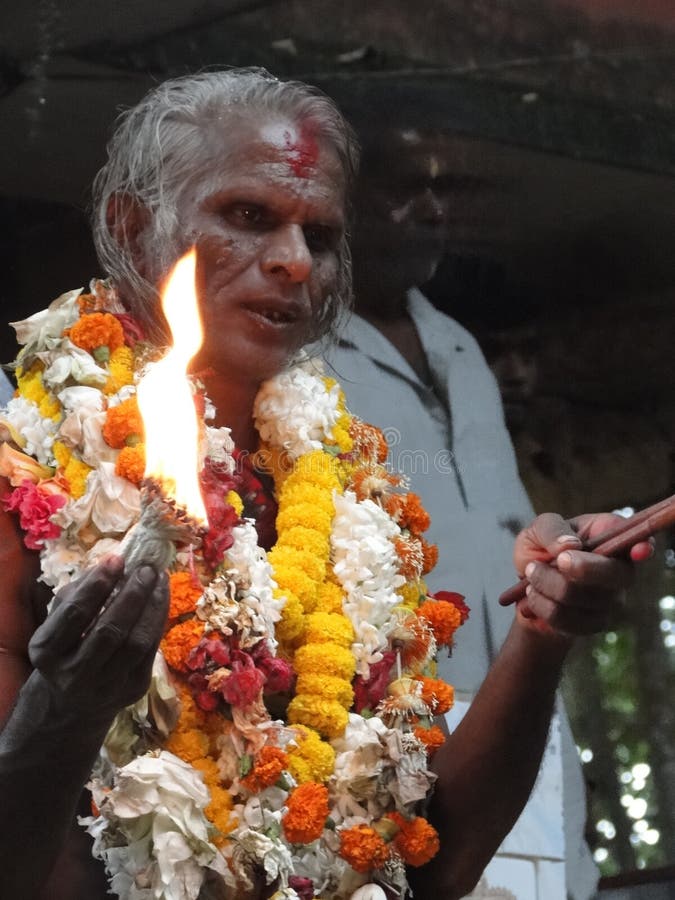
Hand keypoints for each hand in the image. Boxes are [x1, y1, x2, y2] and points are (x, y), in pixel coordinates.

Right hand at [28, 556, 168, 720]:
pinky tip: (161, 598)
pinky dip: (159, 619)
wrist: (70, 703)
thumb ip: (78, 593)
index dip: (97, 585)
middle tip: (146, 569)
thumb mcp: (57, 623)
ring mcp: (106, 686)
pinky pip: (151, 650)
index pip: (75, 615)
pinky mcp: (133, 690)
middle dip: (132, 595)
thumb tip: (111, 563)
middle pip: (110, 630)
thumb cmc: (65, 649)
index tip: (117, 558)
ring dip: (152, 605)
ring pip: (136, 642)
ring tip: (159, 579)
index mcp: (46, 651)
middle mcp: (73, 674)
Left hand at [513, 512, 651, 635]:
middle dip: (582, 568)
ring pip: (580, 596)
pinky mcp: (594, 623)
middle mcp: (619, 569)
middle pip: (615, 574)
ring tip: (532, 572)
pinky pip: (566, 619)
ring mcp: (610, 599)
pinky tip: (533, 593)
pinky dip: (540, 604)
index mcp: (610, 536)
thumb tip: (570, 545)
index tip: (638, 550)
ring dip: (545, 583)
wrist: (525, 585)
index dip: (643, 547)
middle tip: (556, 561)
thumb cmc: (540, 548)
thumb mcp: (538, 528)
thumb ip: (552, 529)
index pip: (640, 541)